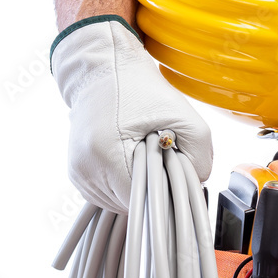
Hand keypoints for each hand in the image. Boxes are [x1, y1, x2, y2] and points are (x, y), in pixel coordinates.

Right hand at [51, 15, 212, 212]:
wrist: (102, 71)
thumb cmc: (138, 89)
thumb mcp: (183, 114)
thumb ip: (200, 155)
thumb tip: (197, 184)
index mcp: (105, 154)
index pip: (143, 201)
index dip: (166, 191)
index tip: (174, 172)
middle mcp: (85, 169)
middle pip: (132, 206)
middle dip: (153, 188)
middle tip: (161, 158)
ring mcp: (78, 174)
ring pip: (119, 204)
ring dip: (138, 188)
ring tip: (143, 156)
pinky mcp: (77, 174)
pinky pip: (107, 196)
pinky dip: (124, 185)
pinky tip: (130, 161)